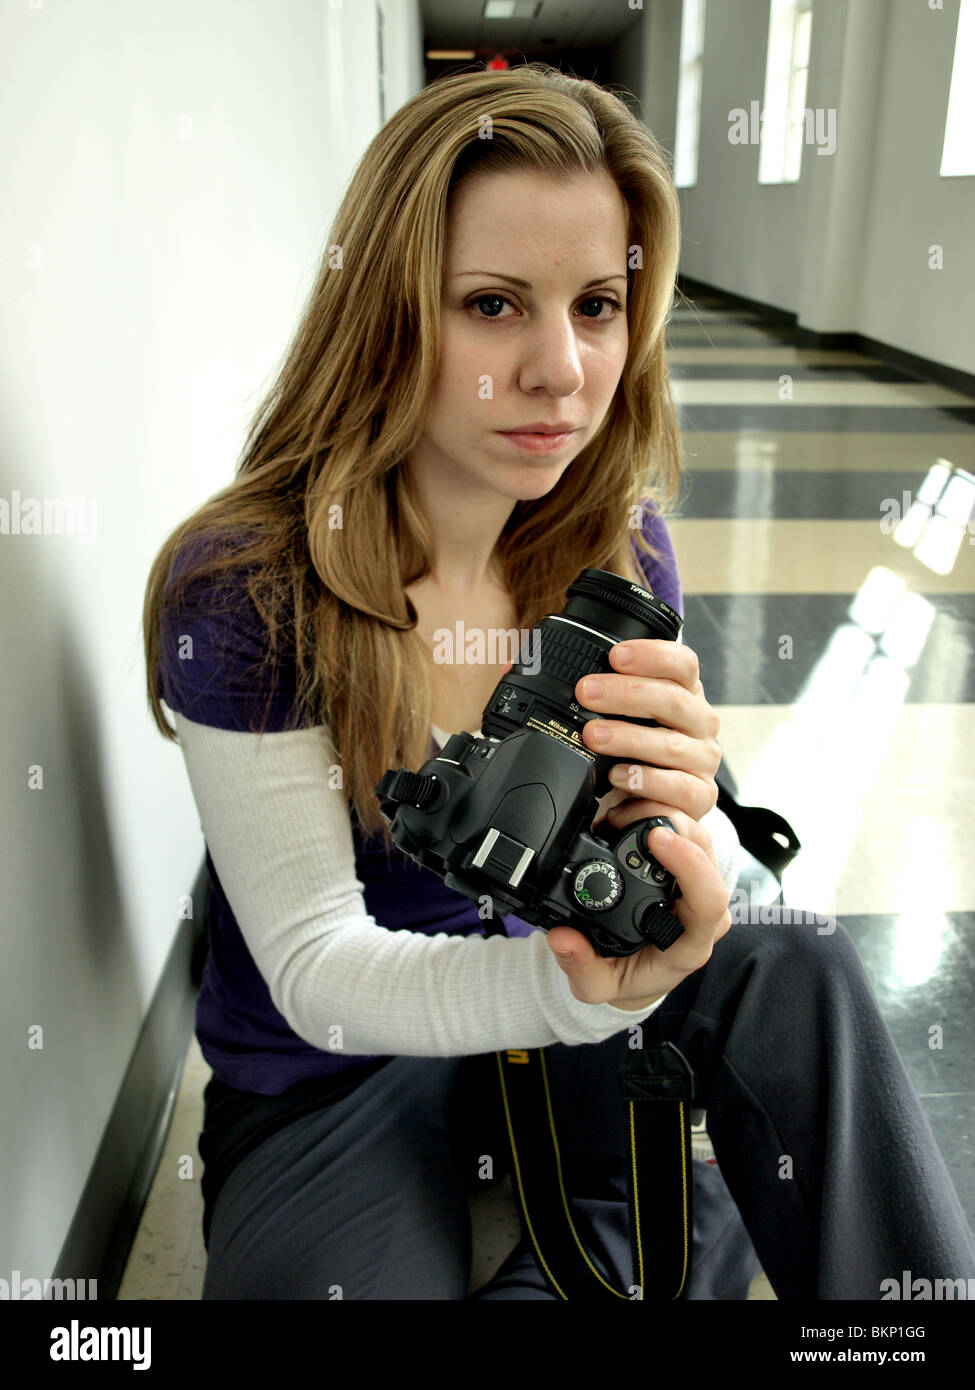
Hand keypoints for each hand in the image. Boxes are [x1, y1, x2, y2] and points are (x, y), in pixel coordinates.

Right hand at [546, 640, 728, 1006]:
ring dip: (639, 704)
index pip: (715, 874)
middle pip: (697, 772)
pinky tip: (619, 656)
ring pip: (692, 721)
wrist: (633, 905)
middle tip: (596, 745)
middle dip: (646, 752)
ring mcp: (697, 767)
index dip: (692, 854)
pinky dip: (656, 666)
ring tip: (590, 696)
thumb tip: (562, 937)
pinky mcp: (682, 726)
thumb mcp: (601, 970)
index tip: (653, 835)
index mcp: (696, 896)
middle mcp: (703, 820)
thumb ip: (582, 963)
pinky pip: (685, 684)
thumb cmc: (622, 936)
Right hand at [547, 815, 730, 1007]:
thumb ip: (580, 967)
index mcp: (691, 942)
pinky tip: (625, 814)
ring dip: (658, 813)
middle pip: (705, 851)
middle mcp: (702, 908)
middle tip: (618, 818)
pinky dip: (655, 812)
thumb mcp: (598, 985)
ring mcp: (697, 880)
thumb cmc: (627, 976)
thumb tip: (562, 937)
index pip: (709, 899)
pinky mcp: (686, 862)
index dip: (689, 864)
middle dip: (666, 823)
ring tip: (614, 816)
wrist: (638, 970)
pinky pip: (684, 827)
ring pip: (696, 831)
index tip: (656, 840)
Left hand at [576, 639, 721, 829]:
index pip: (682, 664)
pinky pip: (678, 788)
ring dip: (628, 738)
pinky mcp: (700, 797)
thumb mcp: (617, 719)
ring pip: (671, 745)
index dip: (652, 655)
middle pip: (674, 700)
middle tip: (586, 692)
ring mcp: (702, 761)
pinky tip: (618, 777)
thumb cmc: (632, 754)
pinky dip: (645, 782)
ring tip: (593, 736)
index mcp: (685, 694)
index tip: (616, 655)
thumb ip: (595, 693)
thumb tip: (534, 671)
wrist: (646, 806)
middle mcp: (700, 724)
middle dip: (626, 693)